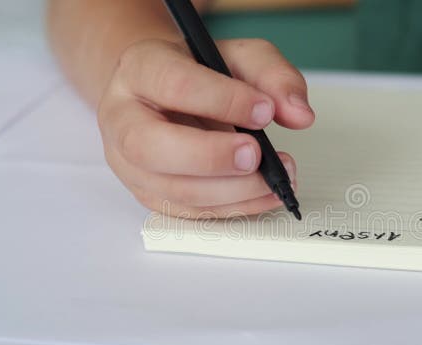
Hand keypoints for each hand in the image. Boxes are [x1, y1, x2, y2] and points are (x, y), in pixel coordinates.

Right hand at [97, 38, 314, 217]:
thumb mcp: (239, 56)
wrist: (164, 93)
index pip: (174, 86)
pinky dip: (231, 208)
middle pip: (152, 147)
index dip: (222, 100)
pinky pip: (187, 211)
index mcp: (140, 70)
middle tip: (256, 156)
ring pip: (171, 189)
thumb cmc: (198, 72)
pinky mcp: (149, 193)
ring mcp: (129, 162)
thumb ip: (272, 76)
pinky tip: (263, 195)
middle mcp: (123, 118)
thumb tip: (298, 113)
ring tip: (273, 179)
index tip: (264, 111)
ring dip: (230, 191)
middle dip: (211, 157)